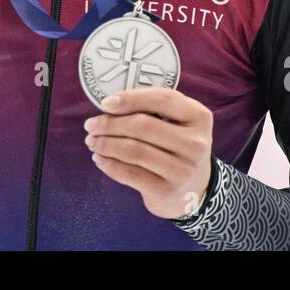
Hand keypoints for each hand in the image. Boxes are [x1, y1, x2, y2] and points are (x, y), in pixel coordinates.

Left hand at [84, 86, 213, 220]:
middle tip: (91, 125)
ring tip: (92, 141)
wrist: (194, 191)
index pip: (162, 99)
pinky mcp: (167, 190)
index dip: (131, 98)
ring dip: (105, 144)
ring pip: (133, 150)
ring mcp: (182, 169)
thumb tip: (109, 105)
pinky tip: (99, 158)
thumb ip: (153, 110)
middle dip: (110, 124)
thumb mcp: (179, 124)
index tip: (105, 102)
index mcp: (198, 117)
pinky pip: (129, 173)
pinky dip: (109, 164)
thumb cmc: (177, 148)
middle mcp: (195, 143)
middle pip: (143, 125)